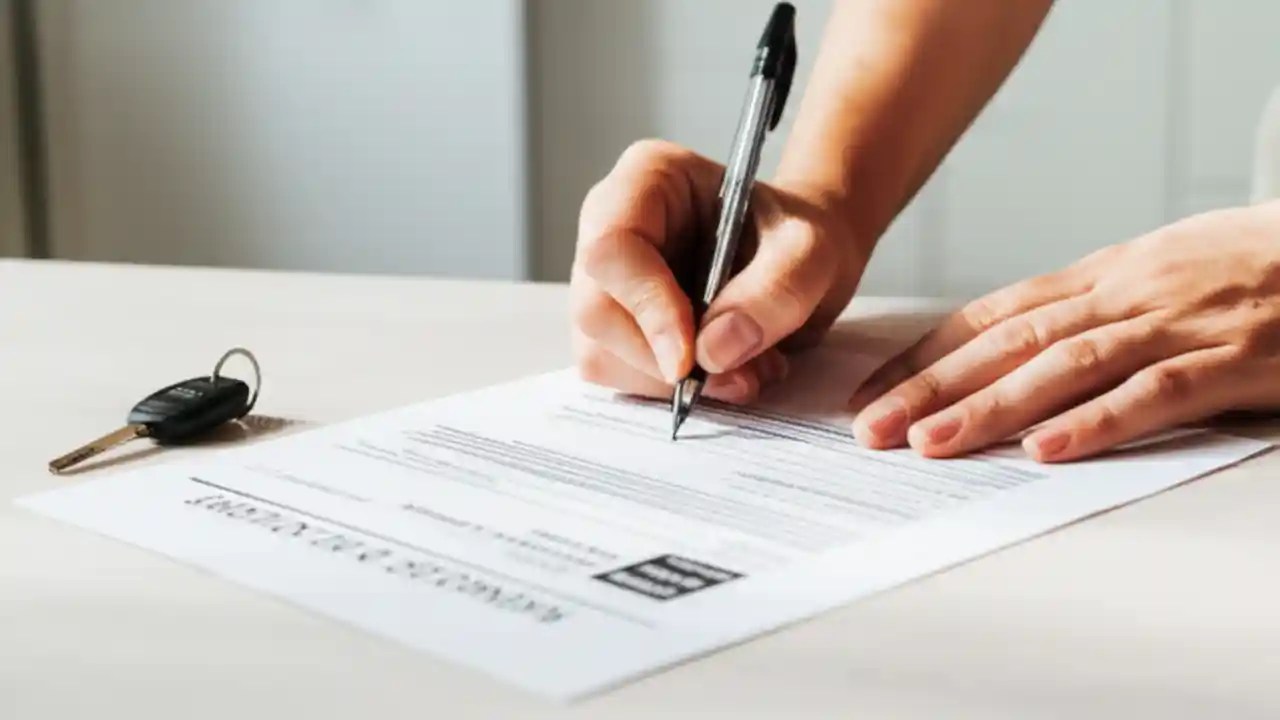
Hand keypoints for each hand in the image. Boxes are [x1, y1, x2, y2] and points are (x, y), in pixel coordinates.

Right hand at [571, 140, 866, 402]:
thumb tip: (713, 350)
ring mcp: (606, 283)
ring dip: (672, 384)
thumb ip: (775, 291)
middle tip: (736, 375)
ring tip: (744, 371)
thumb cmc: (796, 237)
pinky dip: (672, 393)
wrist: (799, 261)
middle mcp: (609, 227)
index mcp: (646, 180)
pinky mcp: (615, 330)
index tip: (690, 359)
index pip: (612, 249)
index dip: (645, 307)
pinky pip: (621, 377)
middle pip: (596, 311)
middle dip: (662, 359)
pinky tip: (724, 374)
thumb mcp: (811, 251)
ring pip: (601, 354)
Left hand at [850, 202, 1279, 461]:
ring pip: (1065, 365)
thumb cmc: (1251, 264)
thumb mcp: (1156, 274)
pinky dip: (1098, 421)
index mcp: (1102, 276)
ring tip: (930, 443)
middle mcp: (1125, 294)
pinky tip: (1048, 450)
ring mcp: (1177, 323)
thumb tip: (1011, 353)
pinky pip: (1156, 392)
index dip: (926, 355)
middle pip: (1009, 342)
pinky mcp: (1233, 358)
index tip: (872, 391)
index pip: (991, 316)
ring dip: (991, 406)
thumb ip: (1088, 312)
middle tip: (870, 428)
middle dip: (931, 387)